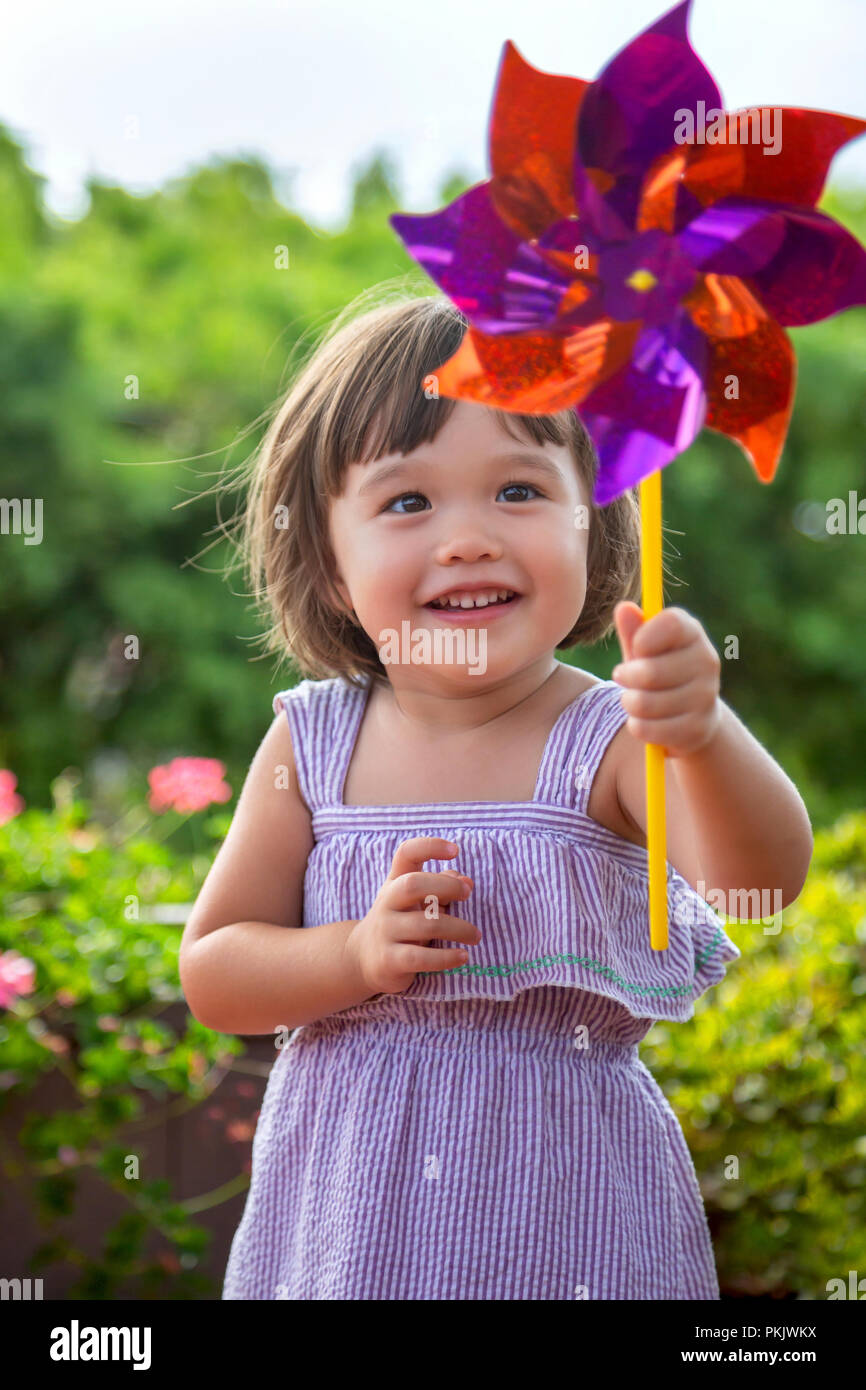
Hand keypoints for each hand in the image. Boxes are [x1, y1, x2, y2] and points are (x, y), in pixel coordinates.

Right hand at [344, 837, 479, 995]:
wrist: (362, 959)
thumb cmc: (400, 923)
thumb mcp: (416, 902)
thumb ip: (441, 888)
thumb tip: (466, 881)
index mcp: (394, 883)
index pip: (406, 854)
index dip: (430, 847)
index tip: (455, 850)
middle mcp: (386, 903)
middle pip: (413, 885)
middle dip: (446, 886)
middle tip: (467, 894)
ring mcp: (386, 931)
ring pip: (426, 924)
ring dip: (458, 928)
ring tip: (475, 935)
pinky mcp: (389, 960)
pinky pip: (421, 957)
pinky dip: (446, 957)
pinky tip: (462, 956)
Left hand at [611, 601, 721, 758]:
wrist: (692, 716)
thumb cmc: (659, 673)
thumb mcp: (644, 651)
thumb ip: (633, 631)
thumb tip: (623, 608)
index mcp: (693, 633)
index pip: (671, 624)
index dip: (644, 637)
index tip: (636, 648)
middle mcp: (707, 662)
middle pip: (650, 671)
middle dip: (626, 677)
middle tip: (622, 676)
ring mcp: (706, 697)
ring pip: (645, 703)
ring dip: (629, 703)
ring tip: (631, 700)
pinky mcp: (698, 728)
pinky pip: (649, 729)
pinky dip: (637, 726)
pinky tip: (643, 721)